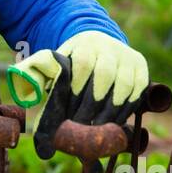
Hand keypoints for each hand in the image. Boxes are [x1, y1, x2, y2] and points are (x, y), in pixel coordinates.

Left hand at [8, 31, 148, 158]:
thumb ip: (39, 74)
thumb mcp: (55, 61)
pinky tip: (115, 122)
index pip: (84, 64)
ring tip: (99, 129)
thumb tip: (29, 93)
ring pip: (125, 84)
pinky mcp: (141, 67)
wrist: (100, 44)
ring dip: (112, 110)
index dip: (77, 89)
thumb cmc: (73, 61)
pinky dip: (127, 108)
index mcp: (86, 43)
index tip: (70, 112)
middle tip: (83, 126)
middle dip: (94, 104)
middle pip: (106, 74)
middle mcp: (110, 46)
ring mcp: (128, 56)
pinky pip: (138, 90)